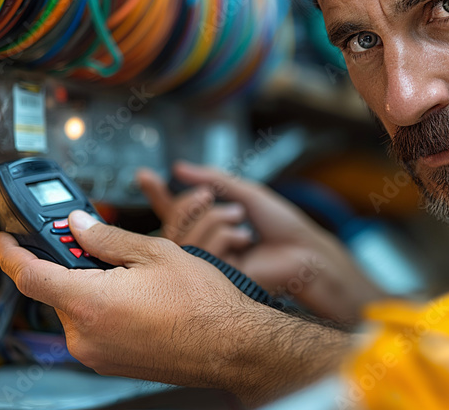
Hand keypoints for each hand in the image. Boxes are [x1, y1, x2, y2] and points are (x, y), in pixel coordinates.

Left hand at [0, 211, 348, 404]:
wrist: (231, 346)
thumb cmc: (201, 304)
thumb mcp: (154, 253)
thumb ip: (107, 239)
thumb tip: (79, 226)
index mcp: (89, 303)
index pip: (29, 274)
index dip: (11, 252)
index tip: (5, 237)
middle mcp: (84, 335)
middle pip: (54, 290)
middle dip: (69, 264)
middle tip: (95, 244)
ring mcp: (96, 354)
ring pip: (75, 309)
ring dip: (89, 287)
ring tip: (131, 275)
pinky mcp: (110, 363)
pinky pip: (92, 328)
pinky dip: (102, 307)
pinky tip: (136, 297)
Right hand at [136, 161, 384, 322]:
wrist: (304, 252)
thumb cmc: (280, 224)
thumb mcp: (245, 193)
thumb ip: (212, 179)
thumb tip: (178, 167)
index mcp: (210, 226)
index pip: (174, 211)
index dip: (157, 194)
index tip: (144, 175)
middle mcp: (204, 247)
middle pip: (174, 222)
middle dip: (188, 203)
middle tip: (209, 194)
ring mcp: (208, 266)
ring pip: (185, 237)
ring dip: (214, 218)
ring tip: (240, 219)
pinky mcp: (215, 281)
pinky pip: (203, 251)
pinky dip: (225, 236)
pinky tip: (245, 240)